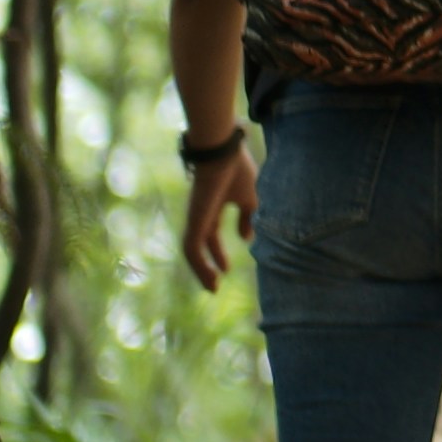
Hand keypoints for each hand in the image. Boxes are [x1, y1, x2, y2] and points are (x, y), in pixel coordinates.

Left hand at [180, 140, 257, 292]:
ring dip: (201, 271)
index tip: (226, 269)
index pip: (211, 236)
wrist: (222, 153)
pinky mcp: (193, 221)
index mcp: (213, 208)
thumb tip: (247, 239)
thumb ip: (247, 218)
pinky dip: (200, 265)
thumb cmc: (237, 170)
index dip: (217, 253)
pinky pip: (192, 250)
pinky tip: (212, 277)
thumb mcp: (249, 198)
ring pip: (192, 252)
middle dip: (205, 267)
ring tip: (213, 288)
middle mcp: (200, 215)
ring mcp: (195, 219)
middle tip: (214, 286)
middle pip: (199, 247)